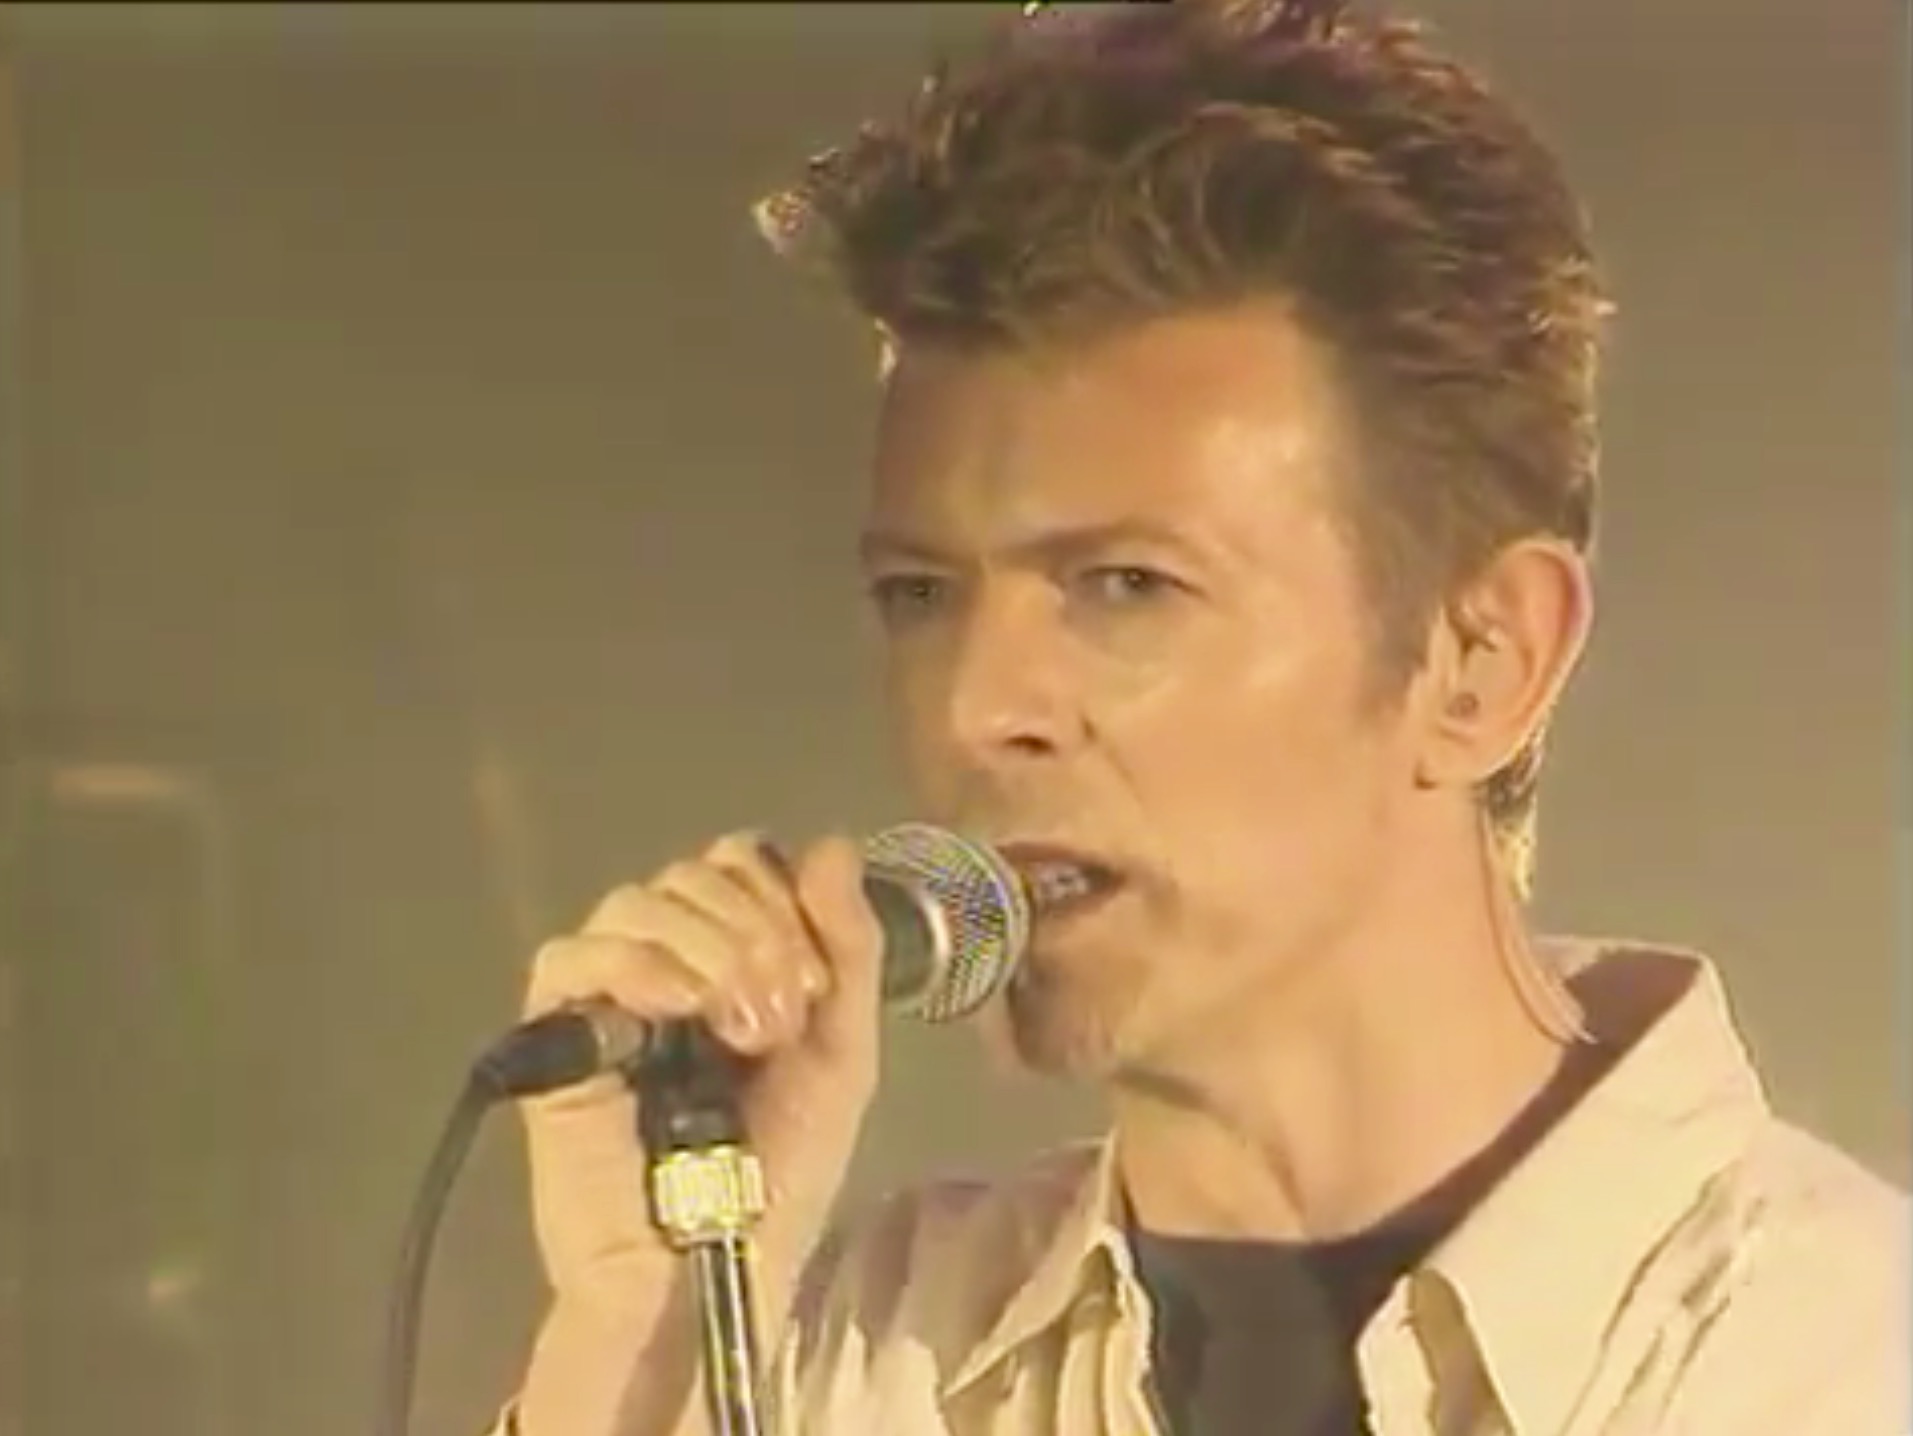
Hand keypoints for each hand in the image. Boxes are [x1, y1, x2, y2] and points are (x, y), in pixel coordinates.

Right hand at [516, 831, 883, 1308]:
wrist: (713, 1269)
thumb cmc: (779, 1178)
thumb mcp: (843, 1059)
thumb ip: (849, 952)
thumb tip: (831, 844)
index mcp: (739, 956)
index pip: (745, 862)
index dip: (783, 896)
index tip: (811, 982)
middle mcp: (672, 961)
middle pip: (695, 871)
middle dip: (752, 928)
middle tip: (775, 1017)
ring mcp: (610, 994)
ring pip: (636, 900)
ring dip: (704, 946)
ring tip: (736, 1026)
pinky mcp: (555, 1037)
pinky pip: (567, 956)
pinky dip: (631, 963)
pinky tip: (674, 1008)